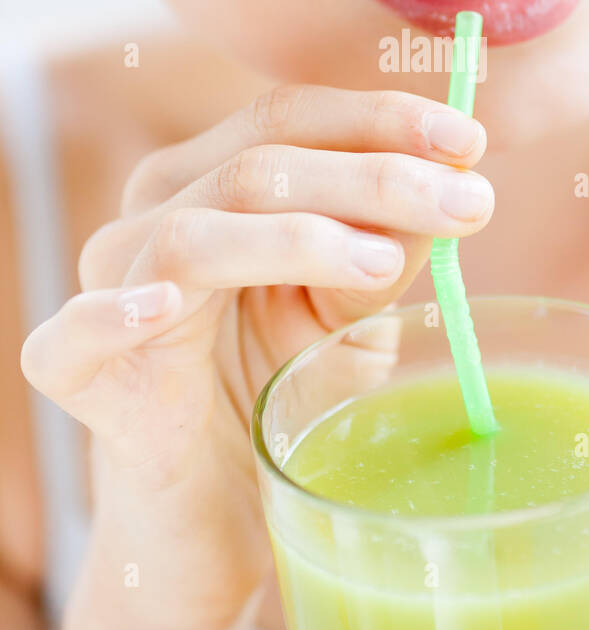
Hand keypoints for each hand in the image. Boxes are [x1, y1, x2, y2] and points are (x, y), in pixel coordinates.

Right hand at [21, 84, 492, 626]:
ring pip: (196, 232)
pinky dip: (119, 314)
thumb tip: (452, 193)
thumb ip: (387, 250)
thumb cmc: (282, 389)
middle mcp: (157, 213)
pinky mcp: (80, 372)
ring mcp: (110, 288)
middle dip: (373, 177)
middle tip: (466, 204)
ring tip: (382, 265)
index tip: (470, 141)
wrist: (215, 513)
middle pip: (258, 164)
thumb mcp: (350, 312)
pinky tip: (169, 307)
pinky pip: (76, 334)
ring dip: (298, 239)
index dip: (380, 119)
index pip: (290, 116)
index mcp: (214, 178)